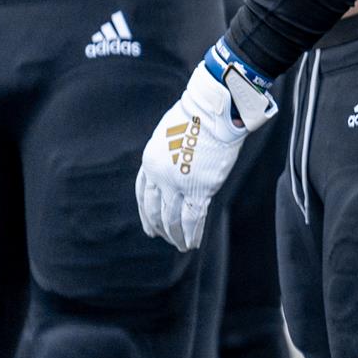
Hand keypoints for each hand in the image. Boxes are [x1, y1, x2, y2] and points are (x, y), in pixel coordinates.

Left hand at [135, 41, 278, 250]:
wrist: (214, 111)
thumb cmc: (198, 117)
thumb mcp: (171, 134)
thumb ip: (171, 154)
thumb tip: (179, 164)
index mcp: (149, 161)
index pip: (143, 194)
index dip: (146, 214)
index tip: (150, 228)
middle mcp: (159, 176)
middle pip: (156, 210)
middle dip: (161, 228)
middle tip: (166, 239)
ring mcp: (178, 184)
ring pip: (174, 218)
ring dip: (177, 235)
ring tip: (183, 246)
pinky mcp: (200, 188)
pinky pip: (193, 218)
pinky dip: (193, 233)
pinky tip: (194, 242)